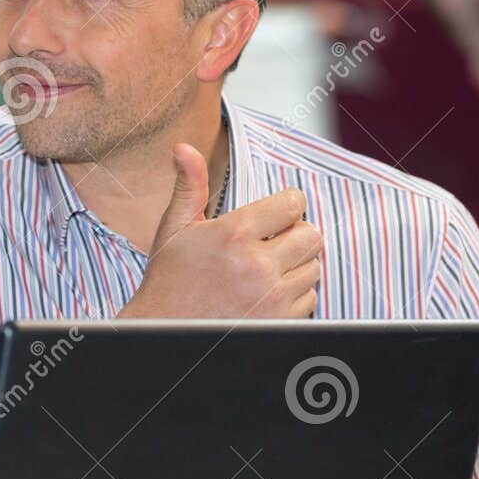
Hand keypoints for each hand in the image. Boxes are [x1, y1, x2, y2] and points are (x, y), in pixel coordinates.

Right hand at [123, 143, 321, 319]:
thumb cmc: (169, 280)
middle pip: (311, 235)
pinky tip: (266, 293)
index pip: (293, 203)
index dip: (284, 206)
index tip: (272, 216)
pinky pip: (309, 298)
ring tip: (265, 269)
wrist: (165, 331)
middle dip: (295, 235)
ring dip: (296, 265)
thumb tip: (184, 147)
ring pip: (314, 267)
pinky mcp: (280, 322)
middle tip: (271, 243)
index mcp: (233, 235)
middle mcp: (257, 265)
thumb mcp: (175, 229)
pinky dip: (294, 294)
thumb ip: (189, 186)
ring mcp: (272, 297)